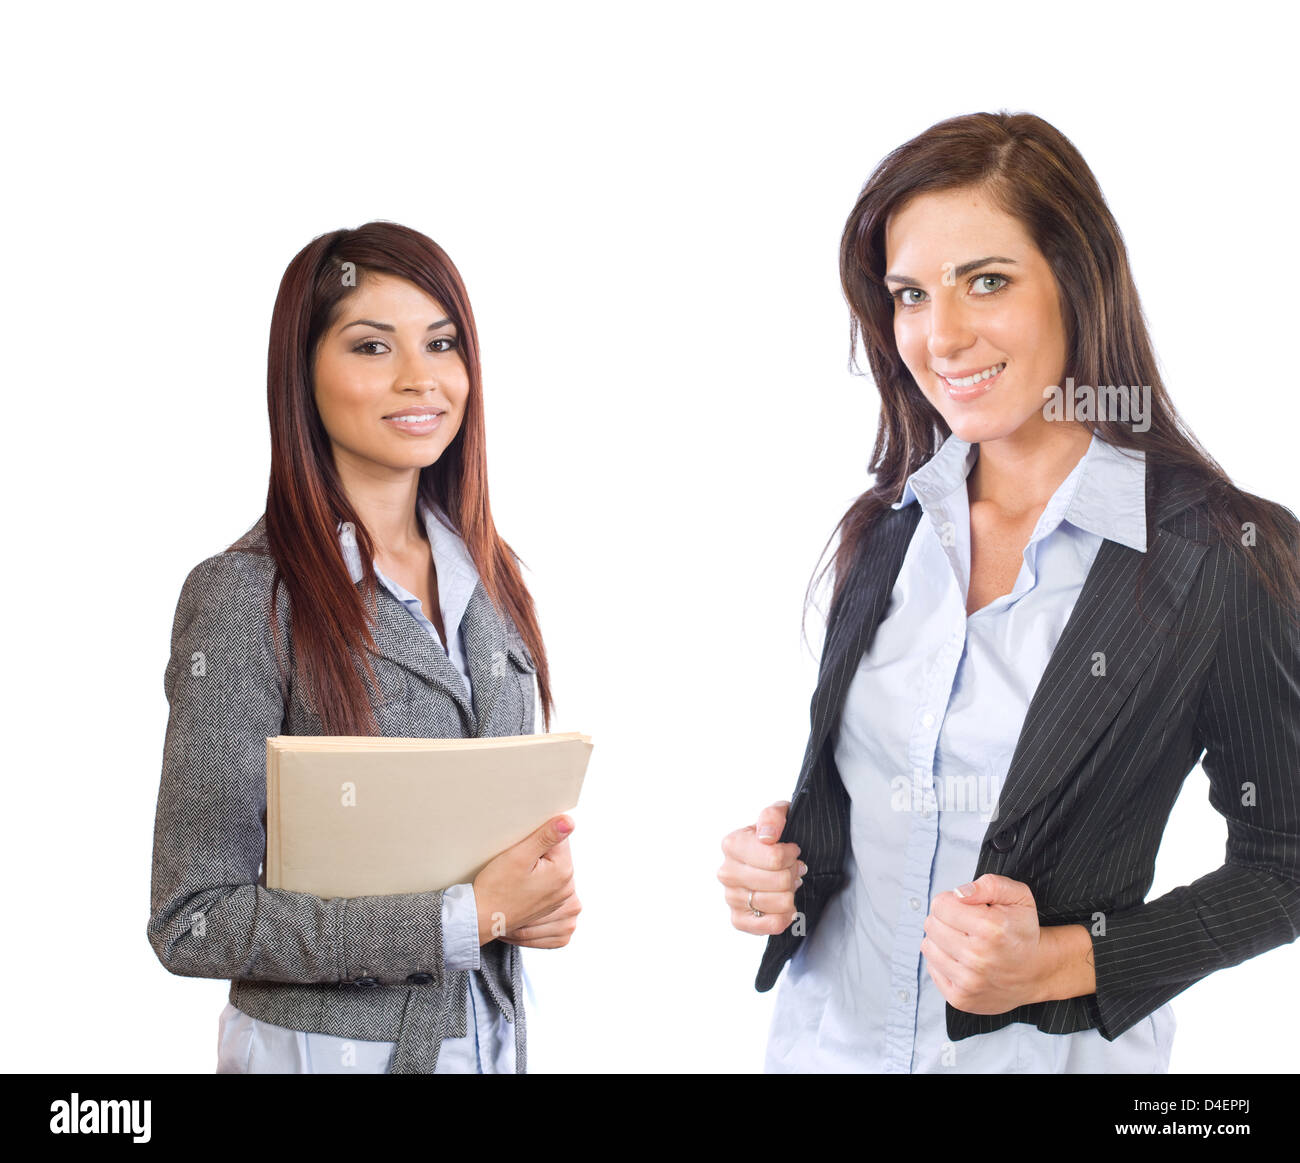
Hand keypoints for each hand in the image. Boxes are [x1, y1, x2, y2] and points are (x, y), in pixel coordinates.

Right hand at [472, 816, 576, 946]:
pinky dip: (535, 877)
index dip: (538, 836)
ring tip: (516, 874)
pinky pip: (547, 881)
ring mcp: (559, 899)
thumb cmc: (495, 890)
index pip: (559, 837)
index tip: (522, 846)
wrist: (481, 919)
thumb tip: (569, 821)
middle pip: (556, 852)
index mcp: (564, 872)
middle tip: (516, 861)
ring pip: (551, 866)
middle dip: (538, 850)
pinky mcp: (549, 904)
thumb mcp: (518, 856)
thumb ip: (546, 836)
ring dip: (536, 864)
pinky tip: (519, 883)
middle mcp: (567, 888)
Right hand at [718, 801, 805, 935]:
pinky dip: (785, 918)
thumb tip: (767, 837)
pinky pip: (770, 925)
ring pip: (779, 904)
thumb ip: (773, 817)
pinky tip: (786, 907)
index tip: (792, 851)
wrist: (767, 858)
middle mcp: (726, 872)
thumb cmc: (774, 836)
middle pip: (780, 881)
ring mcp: (731, 897)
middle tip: (793, 869)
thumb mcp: (778, 814)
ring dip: (791, 894)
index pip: (775, 858)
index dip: (791, 855)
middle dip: (793, 874)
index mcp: (732, 844)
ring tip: (788, 885)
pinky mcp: (739, 919)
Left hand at [920, 873, 1093, 1013]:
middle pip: (931, 924)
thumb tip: (959, 892)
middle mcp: (978, 958)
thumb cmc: (1023, 932)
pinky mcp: (960, 998)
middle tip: (965, 925)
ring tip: (963, 942)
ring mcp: (968, 982)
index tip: (965, 908)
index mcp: (991, 929)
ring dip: (942, 940)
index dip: (951, 901)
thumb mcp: (1019, 897)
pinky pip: (931, 968)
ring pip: (928, 946)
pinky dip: (943, 961)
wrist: (1036, 972)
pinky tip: (962, 960)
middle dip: (945, 919)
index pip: (940, 905)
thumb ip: (990, 885)